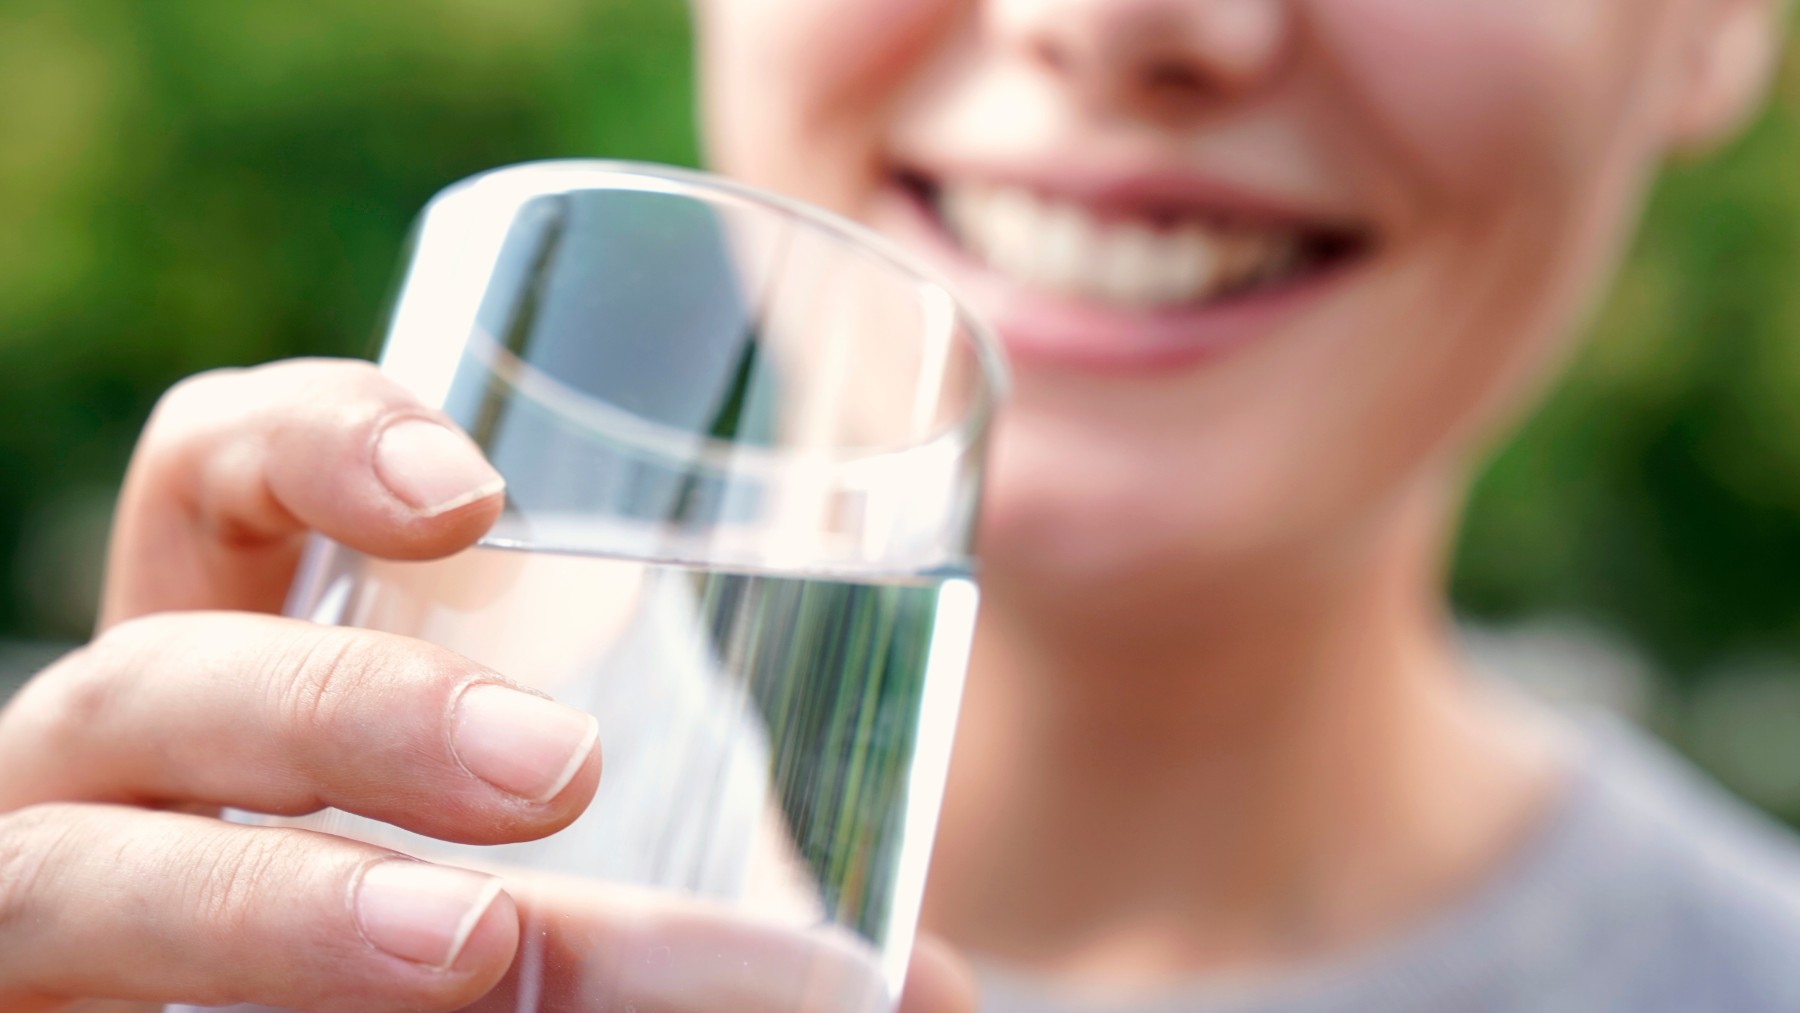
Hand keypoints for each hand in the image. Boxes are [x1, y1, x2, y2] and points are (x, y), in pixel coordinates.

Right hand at [0, 359, 974, 1012]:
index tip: (479, 492)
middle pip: (152, 675)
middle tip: (557, 770)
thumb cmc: (487, 940)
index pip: (209, 478)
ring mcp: (64, 915)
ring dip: (272, 904)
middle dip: (347, 709)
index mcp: (237, 662)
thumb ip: (730, 900)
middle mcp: (119, 772)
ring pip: (76, 879)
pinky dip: (240, 1009)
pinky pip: (80, 1011)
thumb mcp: (596, 880)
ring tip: (481, 950)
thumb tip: (928, 984)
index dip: (308, 440)